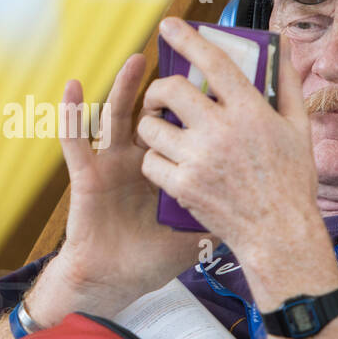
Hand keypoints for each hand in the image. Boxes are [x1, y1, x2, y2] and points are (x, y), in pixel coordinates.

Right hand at [30, 53, 212, 324]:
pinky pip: (76, 142)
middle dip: (167, 84)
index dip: (197, 96)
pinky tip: (71, 90)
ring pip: (117, 115)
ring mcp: (112, 162)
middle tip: (184, 57)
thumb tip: (266, 197)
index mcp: (170, 162)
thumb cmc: (154, 256)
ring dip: (124, 86)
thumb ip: (225, 206)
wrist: (117, 281)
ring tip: (137, 60)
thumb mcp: (199, 229)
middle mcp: (140, 155)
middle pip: (154, 111)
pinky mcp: (87, 174)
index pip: (185, 120)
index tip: (218, 72)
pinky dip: (71, 115)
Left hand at [136, 19, 320, 260]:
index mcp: (251, 111)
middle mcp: (222, 131)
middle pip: (170, 89)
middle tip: (160, 97)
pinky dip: (154, 159)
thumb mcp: (298, 127)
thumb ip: (286, 82)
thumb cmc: (291, 180)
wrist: (279, 233)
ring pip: (151, 126)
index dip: (188, 38)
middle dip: (157, 89)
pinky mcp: (184, 186)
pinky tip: (166, 161)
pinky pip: (150, 160)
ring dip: (151, 125)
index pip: (214, 62)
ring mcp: (200, 160)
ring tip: (162, 131)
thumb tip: (281, 44)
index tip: (169, 24)